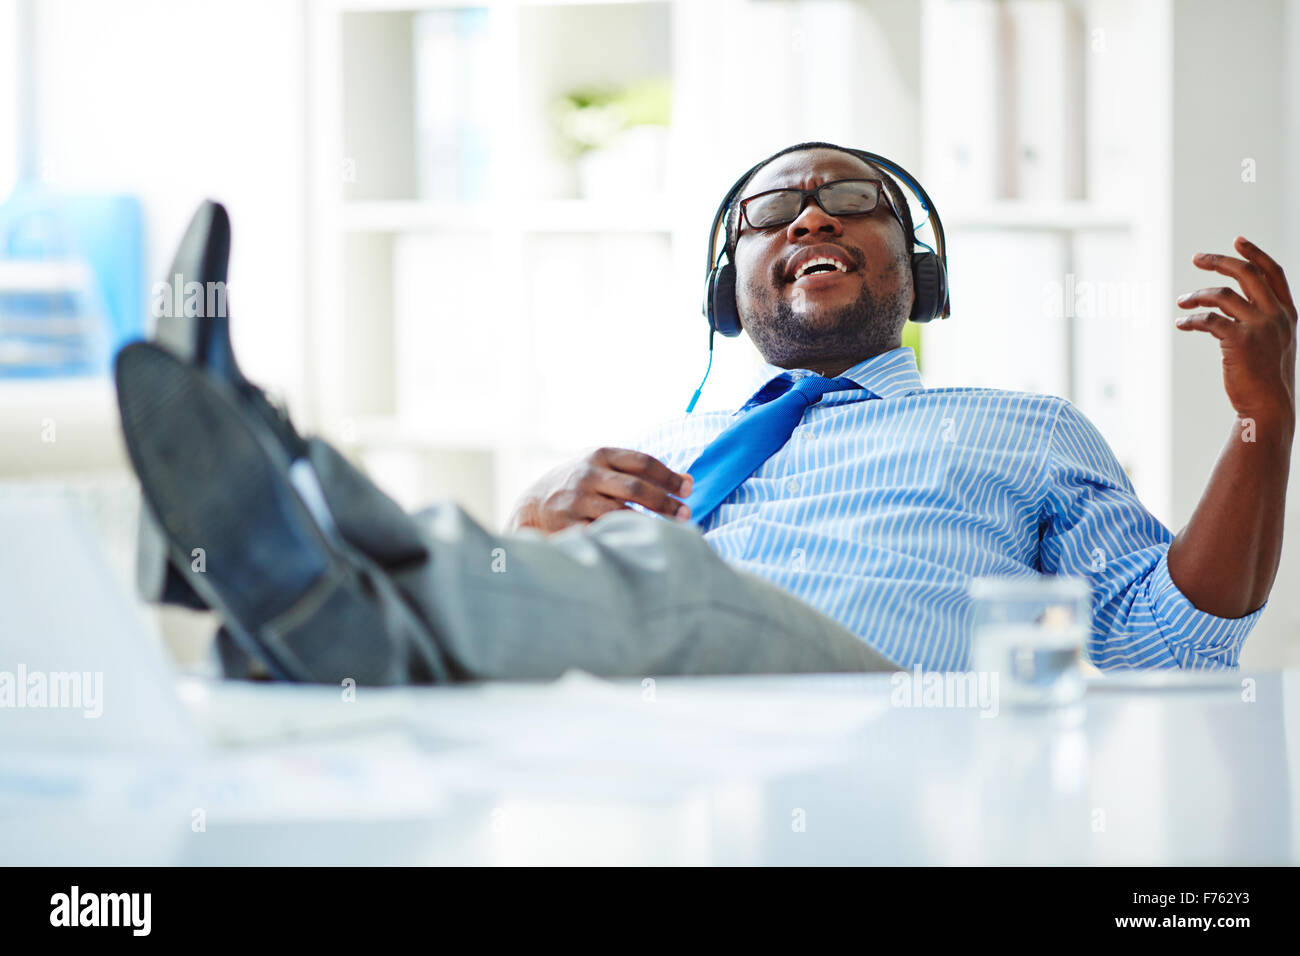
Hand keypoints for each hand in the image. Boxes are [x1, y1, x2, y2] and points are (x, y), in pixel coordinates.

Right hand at [506, 447, 692, 533]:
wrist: (534, 504)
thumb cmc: (581, 484)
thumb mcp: (602, 466)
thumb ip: (638, 471)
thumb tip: (687, 482)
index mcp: (599, 455)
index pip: (643, 462)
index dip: (669, 477)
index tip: (688, 490)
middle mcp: (587, 475)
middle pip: (636, 488)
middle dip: (665, 502)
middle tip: (686, 514)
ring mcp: (577, 501)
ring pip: (622, 513)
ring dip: (650, 524)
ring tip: (670, 532)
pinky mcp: (569, 525)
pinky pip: (604, 533)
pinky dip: (626, 538)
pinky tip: (641, 543)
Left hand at [1176, 236, 1296, 429]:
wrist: (1268, 407)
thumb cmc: (1266, 378)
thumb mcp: (1274, 343)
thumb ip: (1260, 320)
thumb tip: (1228, 304)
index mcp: (1287, 314)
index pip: (1274, 273)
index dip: (1255, 254)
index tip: (1237, 240)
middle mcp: (1276, 316)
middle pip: (1247, 274)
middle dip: (1219, 262)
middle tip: (1196, 258)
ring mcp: (1259, 327)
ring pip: (1222, 295)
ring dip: (1198, 296)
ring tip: (1182, 302)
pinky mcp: (1239, 341)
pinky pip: (1208, 320)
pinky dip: (1191, 320)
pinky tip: (1181, 323)